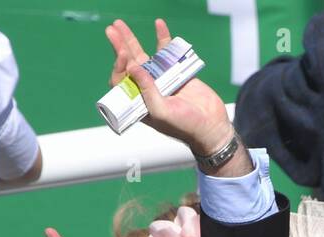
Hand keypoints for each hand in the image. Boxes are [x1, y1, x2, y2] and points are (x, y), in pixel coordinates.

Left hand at [105, 18, 233, 157]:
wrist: (211, 125)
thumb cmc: (185, 126)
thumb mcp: (161, 112)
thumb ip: (147, 91)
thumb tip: (133, 67)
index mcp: (139, 102)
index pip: (122, 80)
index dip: (119, 66)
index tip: (124, 55)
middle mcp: (147, 89)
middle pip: (128, 64)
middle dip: (120, 47)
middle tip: (111, 30)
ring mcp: (161, 79)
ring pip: (143, 55)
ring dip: (132, 40)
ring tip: (119, 24)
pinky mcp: (176, 72)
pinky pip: (167, 52)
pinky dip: (163, 38)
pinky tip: (159, 24)